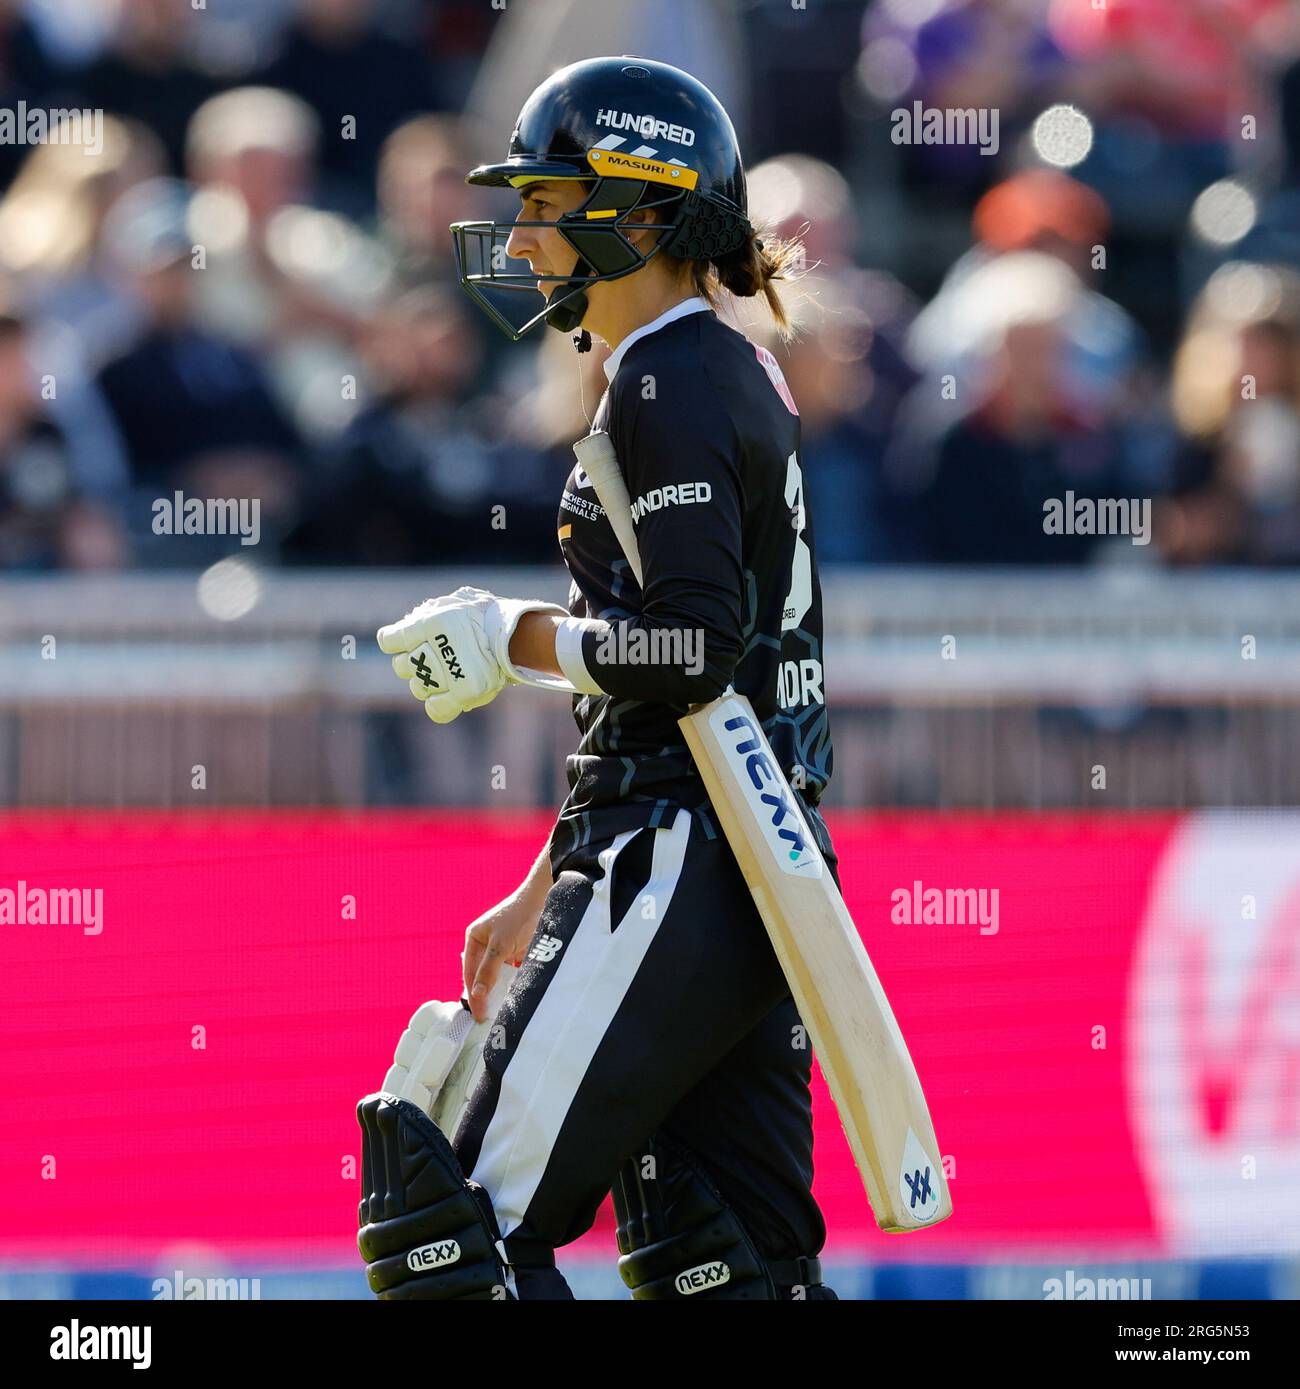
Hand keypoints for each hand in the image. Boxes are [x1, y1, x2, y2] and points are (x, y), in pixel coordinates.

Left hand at [377, 587, 505, 723]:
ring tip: (447, 674)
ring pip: (418, 687)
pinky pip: (437, 709)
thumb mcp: (457, 601)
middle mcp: (438, 645)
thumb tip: (405, 626)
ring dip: (428, 683)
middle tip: (433, 658)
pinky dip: (438, 704)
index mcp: (433, 621)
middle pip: (402, 666)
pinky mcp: (466, 692)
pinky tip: (445, 696)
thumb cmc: (487, 615)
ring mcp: (451, 671)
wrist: (519, 633)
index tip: (406, 642)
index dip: (394, 643)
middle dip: (414, 664)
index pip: (390, 641)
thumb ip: (430, 612)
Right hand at [462, 892, 540, 1021]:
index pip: (469, 973)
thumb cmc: (519, 917)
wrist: (545, 898)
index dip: (473, 995)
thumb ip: (488, 971)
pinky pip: (512, 971)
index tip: (478, 1014)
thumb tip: (476, 995)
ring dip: (499, 990)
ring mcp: (501, 946)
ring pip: (497, 975)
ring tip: (501, 1010)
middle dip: (485, 995)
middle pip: (481, 975)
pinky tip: (515, 995)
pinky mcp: (517, 949)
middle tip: (488, 1017)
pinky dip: (513, 982)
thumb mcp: (500, 946)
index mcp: (474, 939)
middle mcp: (485, 943)